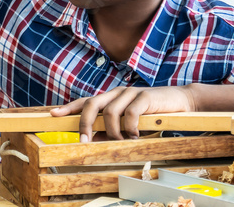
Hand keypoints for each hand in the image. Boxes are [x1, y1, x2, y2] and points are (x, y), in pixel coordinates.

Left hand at [50, 85, 195, 142]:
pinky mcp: (144, 96)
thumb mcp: (129, 126)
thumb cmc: (152, 116)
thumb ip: (111, 131)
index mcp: (111, 99)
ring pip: (110, 112)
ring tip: (123, 141)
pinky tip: (136, 136)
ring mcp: (130, 92)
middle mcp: (117, 93)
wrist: (180, 101)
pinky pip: (130, 113)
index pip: (86, 101)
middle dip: (85, 123)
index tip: (53, 114)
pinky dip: (130, 128)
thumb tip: (93, 141)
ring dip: (113, 132)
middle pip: (92, 103)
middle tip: (84, 141)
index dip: (69, 108)